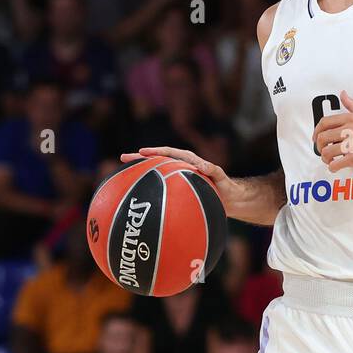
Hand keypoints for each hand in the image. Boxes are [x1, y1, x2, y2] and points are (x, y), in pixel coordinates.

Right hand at [119, 146, 242, 213]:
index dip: (155, 152)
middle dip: (139, 159)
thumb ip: (213, 169)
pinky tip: (139, 199)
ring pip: (155, 174)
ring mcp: (177, 179)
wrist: (230, 199)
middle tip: (123, 158)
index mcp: (188, 161)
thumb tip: (202, 164)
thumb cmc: (226, 186)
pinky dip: (150, 191)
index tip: (142, 152)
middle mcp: (179, 168)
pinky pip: (161, 189)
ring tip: (123, 175)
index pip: (168, 153)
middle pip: (156, 161)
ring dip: (140, 174)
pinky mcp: (177, 190)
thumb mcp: (221, 177)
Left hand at [312, 91, 352, 172]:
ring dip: (325, 158)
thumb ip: (352, 105)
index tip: (317, 138)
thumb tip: (342, 93)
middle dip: (319, 147)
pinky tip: (335, 167)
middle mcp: (349, 130)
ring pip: (327, 152)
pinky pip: (335, 164)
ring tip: (329, 160)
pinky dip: (332, 167)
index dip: (316, 132)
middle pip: (323, 137)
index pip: (325, 122)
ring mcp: (352, 144)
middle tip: (323, 151)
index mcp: (350, 119)